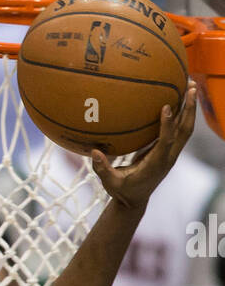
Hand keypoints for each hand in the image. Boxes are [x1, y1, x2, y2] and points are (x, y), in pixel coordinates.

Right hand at [91, 84, 196, 210]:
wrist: (135, 200)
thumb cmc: (121, 191)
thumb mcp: (110, 183)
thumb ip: (102, 169)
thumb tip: (94, 152)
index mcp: (156, 165)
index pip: (166, 142)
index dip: (167, 125)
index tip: (166, 107)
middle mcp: (168, 157)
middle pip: (184, 131)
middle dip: (189, 109)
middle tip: (190, 86)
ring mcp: (171, 153)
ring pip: (185, 128)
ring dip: (190, 108)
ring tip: (190, 85)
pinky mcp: (169, 149)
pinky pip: (179, 129)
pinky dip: (182, 113)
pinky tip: (178, 97)